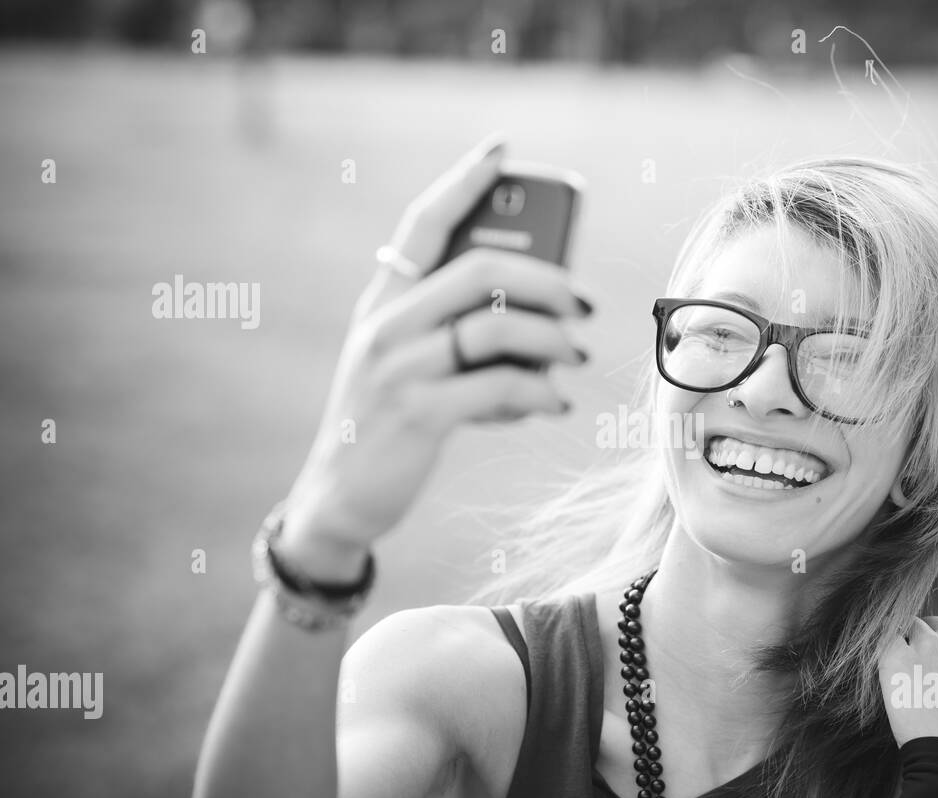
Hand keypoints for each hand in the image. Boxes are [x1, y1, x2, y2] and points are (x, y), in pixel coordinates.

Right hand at [277, 135, 589, 574]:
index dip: (463, 182)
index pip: (422, 223)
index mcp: (383, 302)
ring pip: (498, 328)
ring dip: (553, 341)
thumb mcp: (407, 364)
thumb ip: (454, 331)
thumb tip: (542, 317)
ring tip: (577, 356)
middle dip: (548, 279)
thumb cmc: (390, 420)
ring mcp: (397, 368)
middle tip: (584, 304)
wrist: (340, 495)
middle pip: (481, 269)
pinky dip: (538, 393)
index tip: (500, 150)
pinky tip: (554, 403)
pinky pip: (498, 387)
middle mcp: (385, 324)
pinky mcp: (417, 413)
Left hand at [878, 617, 937, 761]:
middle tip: (926, 676)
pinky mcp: (896, 658)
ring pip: (911, 629)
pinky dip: (888, 656)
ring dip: (909, 647)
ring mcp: (926, 645)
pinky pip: (886, 643)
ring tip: (909, 679)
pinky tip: (893, 678)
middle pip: (936, 627)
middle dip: (931, 645)